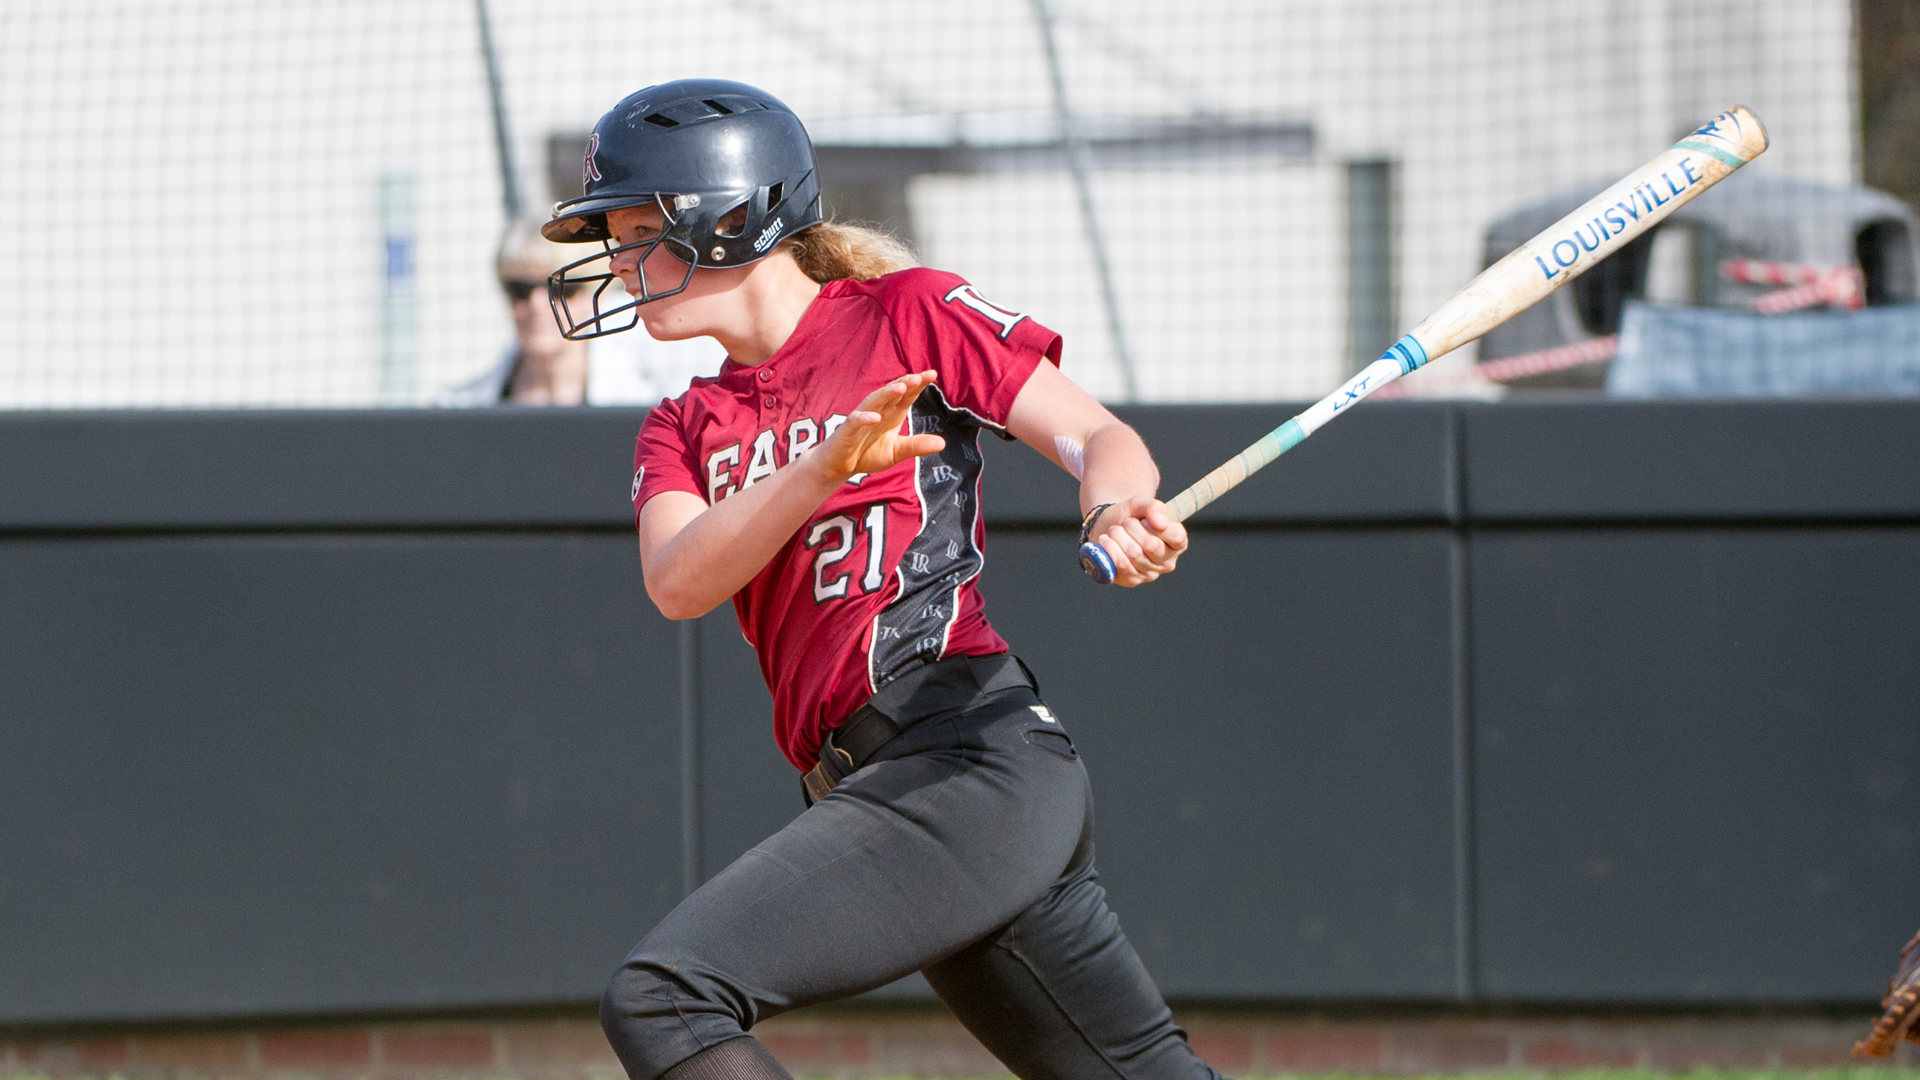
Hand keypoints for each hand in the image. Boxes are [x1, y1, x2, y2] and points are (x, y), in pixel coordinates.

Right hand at [811, 371, 946, 482]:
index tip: (932, 374)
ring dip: (886, 393)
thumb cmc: (868, 453)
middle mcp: (878, 411)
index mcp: (891, 413)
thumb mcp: (897, 452)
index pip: (906, 395)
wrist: (840, 465)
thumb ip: (916, 446)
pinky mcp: (847, 431)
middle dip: (905, 384)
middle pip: (892, 393)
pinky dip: (864, 418)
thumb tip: (943, 443)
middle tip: (920, 376)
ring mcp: (861, 419)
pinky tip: (875, 417)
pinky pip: (855, 421)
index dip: (918, 385)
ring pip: (874, 401)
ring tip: (900, 387)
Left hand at [1088, 495, 1186, 586]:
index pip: (1176, 536)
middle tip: (1125, 523)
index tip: (1144, 520)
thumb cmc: (1129, 516)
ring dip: (1118, 536)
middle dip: (1132, 528)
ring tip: (1114, 530)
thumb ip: (1154, 507)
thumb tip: (1161, 523)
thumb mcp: (1140, 504)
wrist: (1106, 528)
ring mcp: (1150, 574)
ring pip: (1134, 554)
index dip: (1155, 525)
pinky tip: (1106, 541)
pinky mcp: (1132, 581)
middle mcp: (1167, 562)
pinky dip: (1110, 549)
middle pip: (1151, 545)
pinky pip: (1121, 565)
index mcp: (1177, 543)